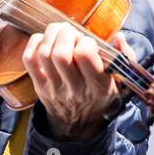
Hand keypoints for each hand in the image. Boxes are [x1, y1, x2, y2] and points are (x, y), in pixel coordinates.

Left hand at [22, 22, 121, 139]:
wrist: (78, 123)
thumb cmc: (101, 94)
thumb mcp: (120, 79)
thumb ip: (124, 56)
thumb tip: (119, 36)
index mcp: (98, 86)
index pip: (84, 56)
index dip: (86, 42)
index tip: (89, 43)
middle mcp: (75, 89)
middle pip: (61, 54)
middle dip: (66, 34)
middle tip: (71, 32)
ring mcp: (54, 88)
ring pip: (44, 53)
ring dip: (51, 35)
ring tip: (60, 31)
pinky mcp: (39, 85)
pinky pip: (29, 59)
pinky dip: (34, 42)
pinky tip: (46, 40)